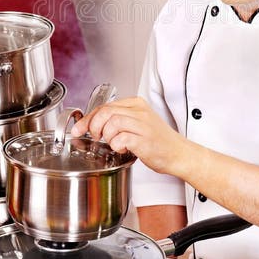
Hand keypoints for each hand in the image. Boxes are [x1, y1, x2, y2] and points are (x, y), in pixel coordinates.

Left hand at [71, 97, 185, 175]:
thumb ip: (118, 120)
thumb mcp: (137, 124)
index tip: (79, 128)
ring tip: (114, 144)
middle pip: (106, 112)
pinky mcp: (145, 139)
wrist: (178, 153)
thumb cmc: (157, 141)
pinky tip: (123, 149)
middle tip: (96, 137)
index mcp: (136, 104)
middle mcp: (139, 111)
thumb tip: (91, 124)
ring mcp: (143, 125)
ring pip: (112, 123)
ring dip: (107, 137)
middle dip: (94, 126)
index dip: (88, 118)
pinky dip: (117, 146)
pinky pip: (121, 139)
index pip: (105, 106)